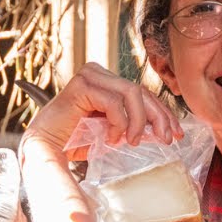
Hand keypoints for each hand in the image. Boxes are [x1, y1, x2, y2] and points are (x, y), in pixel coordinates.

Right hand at [22, 63, 182, 153]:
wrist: (46, 149)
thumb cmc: (75, 141)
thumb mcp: (113, 133)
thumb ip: (135, 126)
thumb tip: (162, 130)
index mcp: (105, 80)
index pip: (142, 92)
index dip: (163, 112)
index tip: (175, 133)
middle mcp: (97, 73)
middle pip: (141, 90)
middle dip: (159, 116)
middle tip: (167, 138)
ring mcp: (89, 76)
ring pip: (132, 93)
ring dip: (137, 122)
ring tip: (132, 141)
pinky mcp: (82, 85)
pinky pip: (114, 102)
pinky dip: (119, 123)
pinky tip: (112, 138)